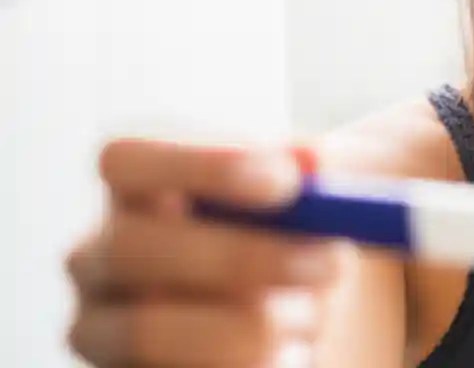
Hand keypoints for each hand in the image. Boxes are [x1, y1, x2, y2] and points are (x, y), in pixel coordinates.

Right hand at [65, 138, 345, 366]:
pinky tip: (294, 356)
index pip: (126, 159)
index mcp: (138, 184)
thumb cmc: (317, 228)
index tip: (288, 182)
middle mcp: (101, 256)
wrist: (323, 312)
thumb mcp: (338, 184)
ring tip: (314, 319)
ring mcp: (105, 331)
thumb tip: (313, 162)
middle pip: (132, 247)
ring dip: (253, 326)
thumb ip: (332, 163)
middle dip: (242, 257)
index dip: (202, 165)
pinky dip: (255, 367)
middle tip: (333, 263)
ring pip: (149, 331)